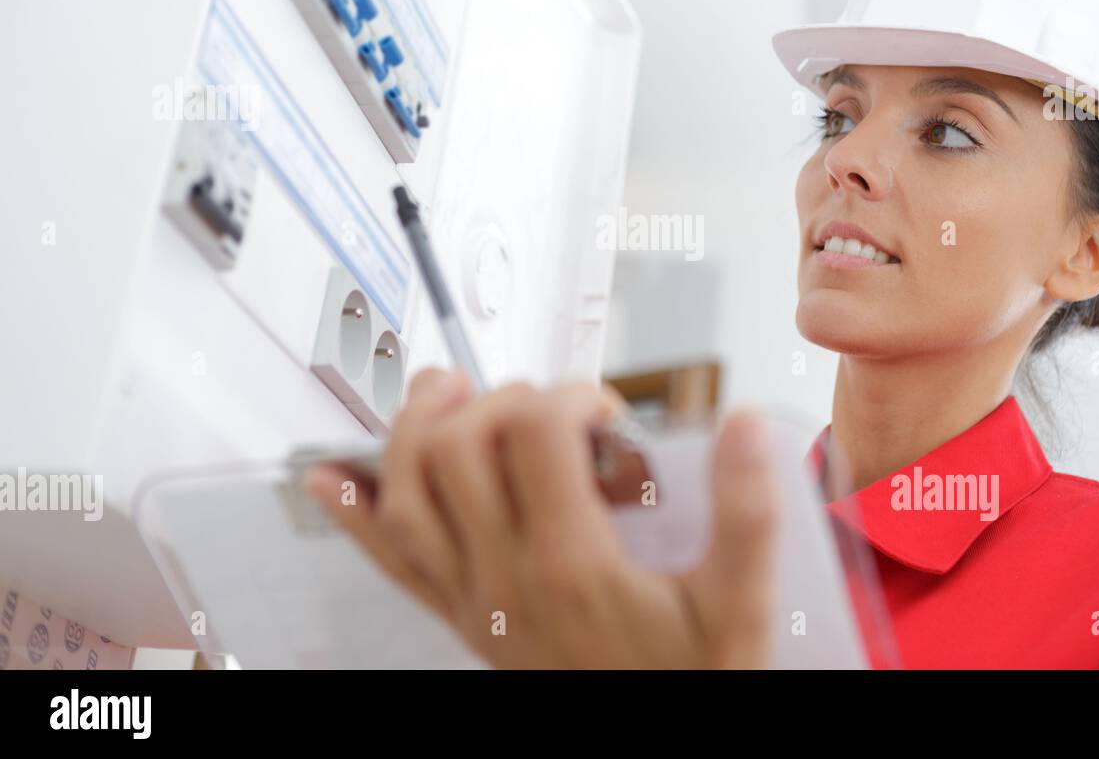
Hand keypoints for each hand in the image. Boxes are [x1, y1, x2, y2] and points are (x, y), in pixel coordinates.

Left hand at [304, 369, 780, 667]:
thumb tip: (745, 426)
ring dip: (415, 430)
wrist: (653, 748)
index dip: (572, 396)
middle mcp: (507, 576)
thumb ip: (747, 514)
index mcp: (572, 562)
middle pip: (459, 447)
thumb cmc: (688, 680)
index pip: (536, 432)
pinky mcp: (459, 617)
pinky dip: (353, 514)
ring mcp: (473, 598)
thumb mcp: (738, 606)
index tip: (606, 412)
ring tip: (446, 394)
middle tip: (542, 405)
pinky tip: (333, 479)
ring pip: (407, 494)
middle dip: (496, 399)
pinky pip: (388, 560)